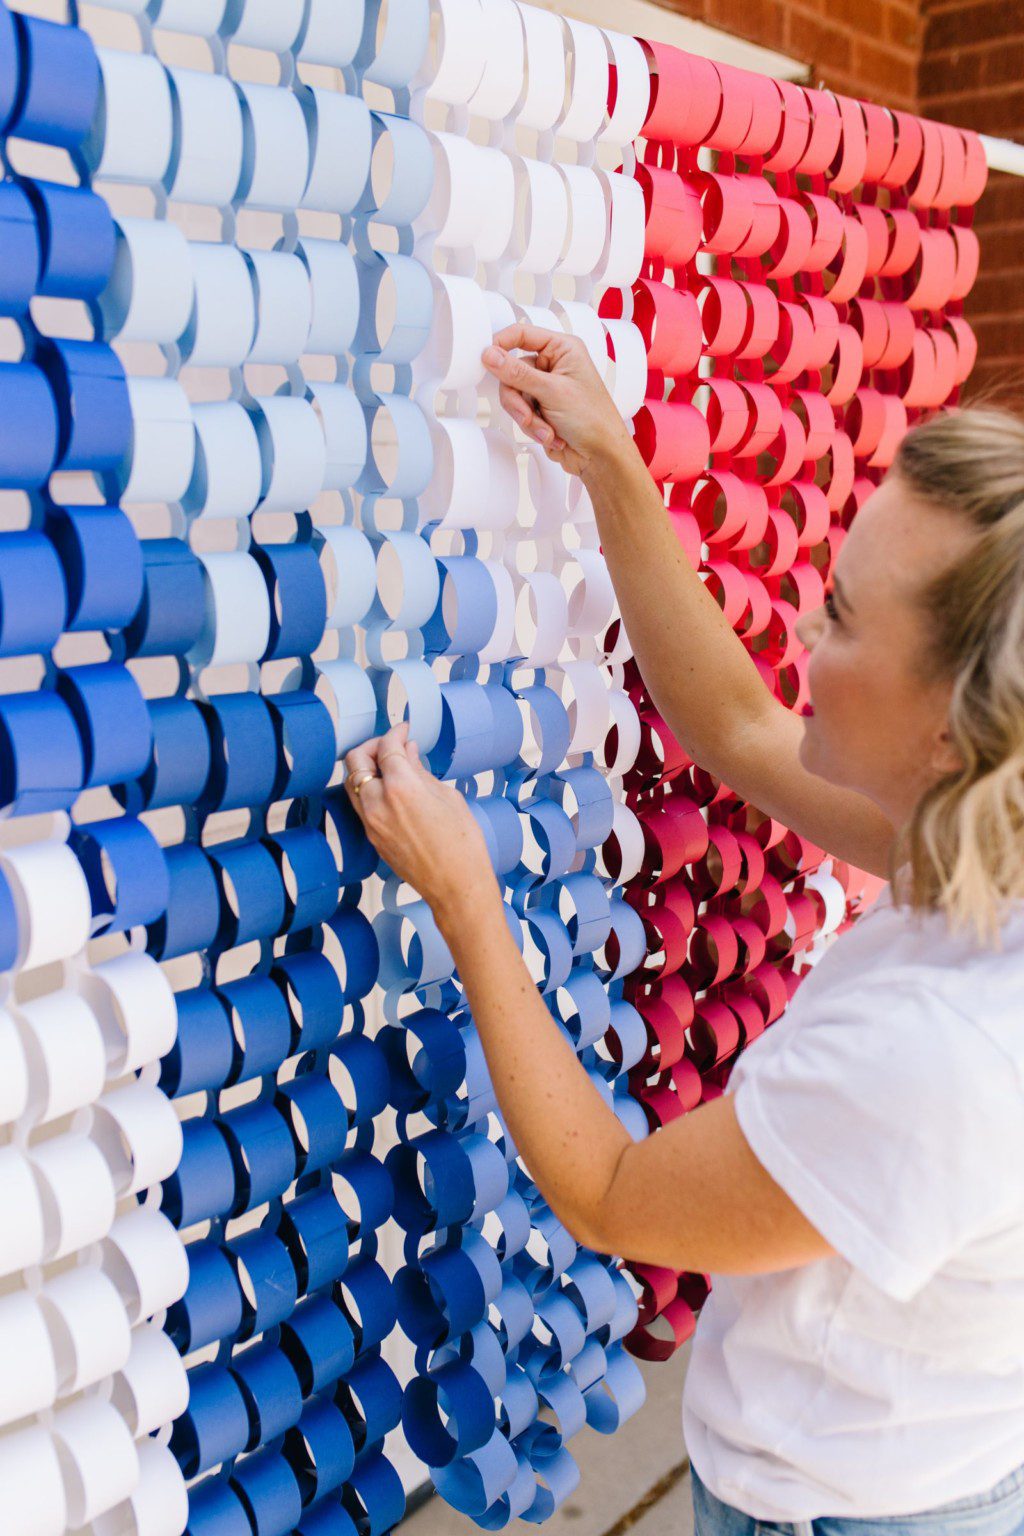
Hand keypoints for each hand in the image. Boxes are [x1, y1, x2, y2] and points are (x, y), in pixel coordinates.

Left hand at [343, 722, 499, 922]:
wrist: (456, 886)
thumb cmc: (462, 844)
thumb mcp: (447, 797)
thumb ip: (421, 772)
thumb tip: (408, 753)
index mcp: (401, 787)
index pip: (386, 748)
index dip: (395, 733)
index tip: (404, 730)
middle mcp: (378, 803)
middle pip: (356, 760)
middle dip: (372, 746)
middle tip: (392, 744)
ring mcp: (370, 822)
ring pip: (353, 783)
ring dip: (366, 768)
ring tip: (390, 766)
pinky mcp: (372, 837)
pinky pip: (360, 804)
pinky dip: (370, 789)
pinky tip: (391, 789)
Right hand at [482, 323, 635, 478]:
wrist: (600, 456)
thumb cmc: (593, 420)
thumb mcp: (552, 392)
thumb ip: (517, 373)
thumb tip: (490, 355)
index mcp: (562, 349)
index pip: (522, 334)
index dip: (502, 345)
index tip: (487, 359)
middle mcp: (553, 365)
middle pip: (512, 371)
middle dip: (519, 399)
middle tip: (527, 415)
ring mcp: (546, 388)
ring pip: (514, 395)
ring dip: (526, 417)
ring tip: (546, 430)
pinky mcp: (541, 409)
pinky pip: (520, 412)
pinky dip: (532, 427)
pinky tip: (551, 435)